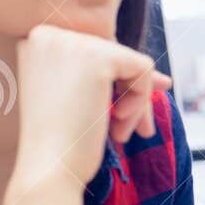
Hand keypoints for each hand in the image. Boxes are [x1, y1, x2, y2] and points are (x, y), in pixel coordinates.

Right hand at [10, 24, 170, 188]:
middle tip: (134, 131)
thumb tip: (165, 80)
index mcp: (38, 43)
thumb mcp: (85, 102)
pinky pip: (143, 68)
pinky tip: (120, 124)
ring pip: (130, 61)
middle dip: (130, 94)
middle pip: (114, 54)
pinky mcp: (97, 57)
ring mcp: (71, 42)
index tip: (121, 115)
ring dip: (136, 100)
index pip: (95, 52)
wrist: (48, 169)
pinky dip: (140, 99)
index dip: (115, 84)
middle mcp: (50, 34)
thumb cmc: (62, 144)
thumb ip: (114, 80)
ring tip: (120, 133)